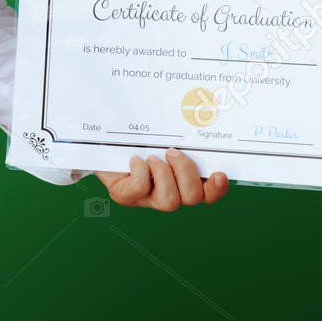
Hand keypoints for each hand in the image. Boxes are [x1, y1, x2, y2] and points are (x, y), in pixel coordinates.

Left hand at [93, 147, 229, 210]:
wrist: (102, 144)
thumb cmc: (137, 140)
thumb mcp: (160, 136)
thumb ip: (179, 135)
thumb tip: (198, 118)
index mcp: (181, 181)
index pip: (207, 194)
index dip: (217, 189)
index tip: (220, 173)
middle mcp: (167, 194)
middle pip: (192, 198)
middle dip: (185, 172)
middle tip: (171, 152)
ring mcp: (146, 199)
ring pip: (169, 201)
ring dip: (163, 174)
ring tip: (151, 157)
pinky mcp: (125, 196)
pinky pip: (140, 190)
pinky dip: (139, 172)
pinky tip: (134, 160)